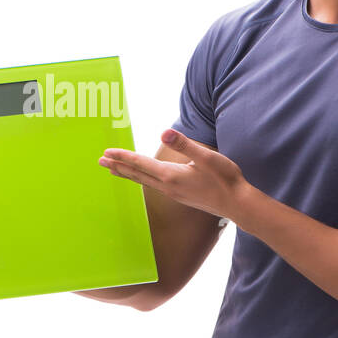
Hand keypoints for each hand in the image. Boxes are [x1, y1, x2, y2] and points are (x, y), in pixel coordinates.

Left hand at [98, 130, 250, 220]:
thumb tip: (163, 132)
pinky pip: (152, 185)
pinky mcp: (179, 196)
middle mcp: (168, 187)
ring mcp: (173, 193)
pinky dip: (140, 179)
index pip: (140, 164)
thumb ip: (184, 144)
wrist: (238, 204)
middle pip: (136, 174)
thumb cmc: (225, 179)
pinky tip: (142, 178)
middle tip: (100, 160)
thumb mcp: (207, 157)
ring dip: (127, 174)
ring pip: (143, 182)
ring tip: (112, 169)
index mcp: (171, 176)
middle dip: (117, 166)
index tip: (106, 151)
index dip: (123, 156)